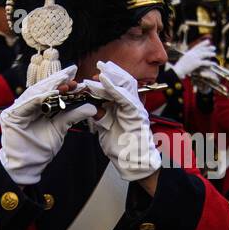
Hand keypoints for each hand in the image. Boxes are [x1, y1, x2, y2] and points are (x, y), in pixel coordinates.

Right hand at [0, 65, 96, 185]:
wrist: (28, 167)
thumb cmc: (41, 149)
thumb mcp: (60, 129)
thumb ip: (73, 116)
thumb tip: (92, 107)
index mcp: (36, 107)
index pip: (50, 92)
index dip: (62, 84)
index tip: (76, 78)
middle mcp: (25, 106)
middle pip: (42, 90)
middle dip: (57, 81)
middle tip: (71, 74)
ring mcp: (17, 110)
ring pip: (34, 94)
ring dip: (49, 87)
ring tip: (64, 82)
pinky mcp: (11, 116)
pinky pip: (26, 104)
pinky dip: (38, 98)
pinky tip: (51, 93)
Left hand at [88, 61, 161, 180]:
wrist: (134, 163)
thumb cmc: (122, 149)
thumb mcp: (106, 130)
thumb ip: (101, 118)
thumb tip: (93, 108)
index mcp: (126, 108)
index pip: (119, 88)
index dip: (108, 80)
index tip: (94, 75)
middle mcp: (133, 105)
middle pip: (124, 82)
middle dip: (112, 73)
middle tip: (99, 65)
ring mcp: (136, 108)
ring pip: (126, 85)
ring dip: (113, 75)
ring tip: (101, 68)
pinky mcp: (136, 113)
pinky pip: (124, 96)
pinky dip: (113, 87)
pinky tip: (103, 80)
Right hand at [171, 39, 216, 79]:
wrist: (177, 70)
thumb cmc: (180, 67)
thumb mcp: (184, 59)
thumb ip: (189, 57)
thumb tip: (194, 57)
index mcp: (189, 52)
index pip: (197, 46)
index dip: (203, 43)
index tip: (208, 41)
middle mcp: (192, 54)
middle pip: (202, 49)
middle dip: (208, 48)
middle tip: (214, 47)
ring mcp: (194, 58)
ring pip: (204, 54)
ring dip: (210, 54)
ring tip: (214, 54)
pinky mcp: (196, 63)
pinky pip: (204, 62)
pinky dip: (209, 63)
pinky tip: (212, 63)